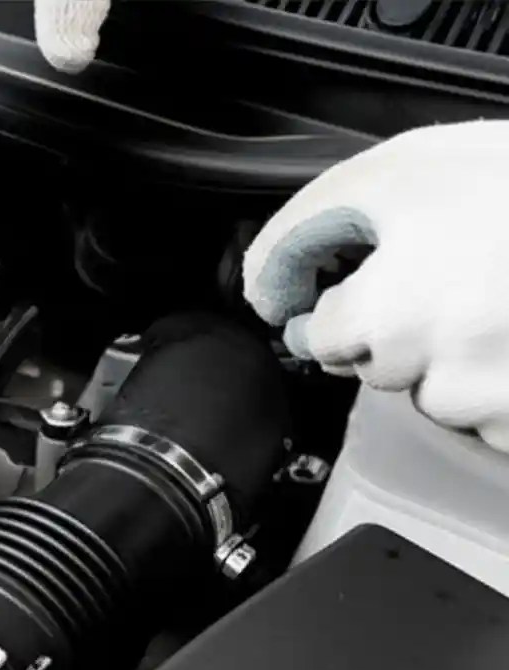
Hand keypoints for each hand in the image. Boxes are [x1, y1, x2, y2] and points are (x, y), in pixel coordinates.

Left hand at [243, 120, 508, 450]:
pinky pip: (497, 417)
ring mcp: (498, 409)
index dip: (344, 299)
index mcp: (391, 318)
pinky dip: (506, 383)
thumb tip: (265, 286)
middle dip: (404, 326)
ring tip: (503, 295)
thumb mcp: (396, 173)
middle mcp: (441, 378)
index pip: (320, 337)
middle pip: (381, 367)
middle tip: (463, 269)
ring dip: (460, 357)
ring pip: (440, 395)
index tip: (377, 277)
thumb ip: (307, 229)